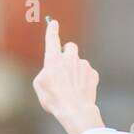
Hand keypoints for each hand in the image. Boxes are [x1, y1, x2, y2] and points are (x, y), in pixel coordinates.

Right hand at [32, 17, 104, 133]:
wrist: (75, 110)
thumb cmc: (54, 99)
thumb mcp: (39, 86)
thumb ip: (45, 73)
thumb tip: (52, 70)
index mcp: (53, 59)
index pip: (52, 39)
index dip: (52, 30)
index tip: (53, 23)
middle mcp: (69, 58)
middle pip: (70, 47)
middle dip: (67, 52)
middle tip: (64, 65)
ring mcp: (83, 65)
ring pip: (79, 63)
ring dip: (75, 70)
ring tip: (71, 88)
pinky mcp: (93, 73)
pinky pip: (87, 73)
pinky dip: (84, 79)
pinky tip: (80, 91)